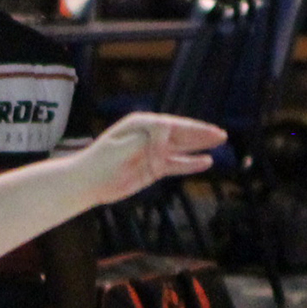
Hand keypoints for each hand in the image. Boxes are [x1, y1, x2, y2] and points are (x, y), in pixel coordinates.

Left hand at [74, 113, 226, 207]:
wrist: (86, 183)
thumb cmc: (99, 163)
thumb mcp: (120, 149)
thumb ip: (144, 141)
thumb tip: (164, 136)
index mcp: (140, 124)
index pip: (166, 125)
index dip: (176, 135)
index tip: (169, 151)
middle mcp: (149, 135)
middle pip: (180, 132)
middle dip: (200, 133)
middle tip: (220, 133)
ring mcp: (153, 152)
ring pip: (181, 147)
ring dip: (200, 145)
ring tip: (220, 142)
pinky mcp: (154, 168)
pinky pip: (176, 164)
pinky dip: (190, 164)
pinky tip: (206, 162)